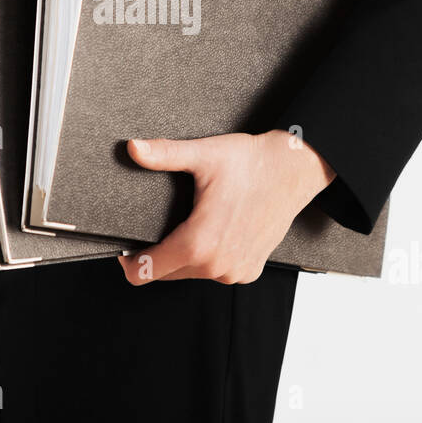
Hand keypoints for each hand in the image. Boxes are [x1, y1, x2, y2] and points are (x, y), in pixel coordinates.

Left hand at [118, 130, 335, 284]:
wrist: (294, 170)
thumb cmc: (251, 163)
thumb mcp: (203, 155)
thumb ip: (164, 154)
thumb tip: (133, 148)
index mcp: (199, 243)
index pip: (146, 271)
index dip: (130, 261)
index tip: (126, 248)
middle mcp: (217, 265)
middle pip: (166, 273)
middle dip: (158, 255)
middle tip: (163, 226)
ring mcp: (235, 271)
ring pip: (191, 274)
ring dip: (184, 256)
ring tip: (191, 225)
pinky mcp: (249, 271)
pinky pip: (216, 272)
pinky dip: (209, 259)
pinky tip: (216, 233)